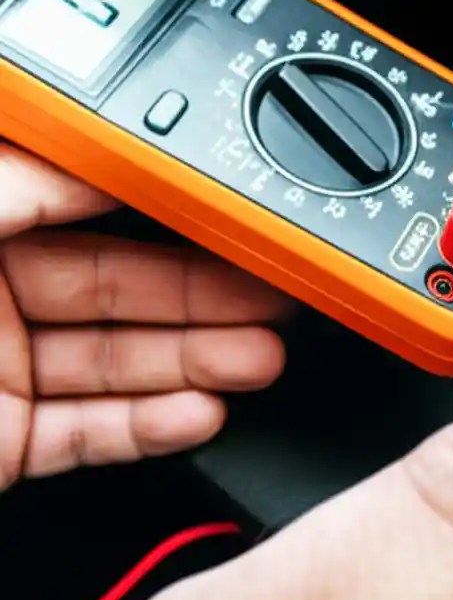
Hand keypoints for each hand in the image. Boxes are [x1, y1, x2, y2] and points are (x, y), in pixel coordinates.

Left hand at [0, 143, 290, 489]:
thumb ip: (27, 180)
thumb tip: (111, 153)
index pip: (88, 210)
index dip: (168, 215)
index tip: (235, 217)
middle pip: (123, 292)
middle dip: (209, 298)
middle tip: (279, 297)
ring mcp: (0, 375)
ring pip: (121, 364)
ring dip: (200, 362)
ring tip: (261, 358)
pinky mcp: (7, 446)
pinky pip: (94, 435)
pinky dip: (153, 428)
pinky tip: (202, 413)